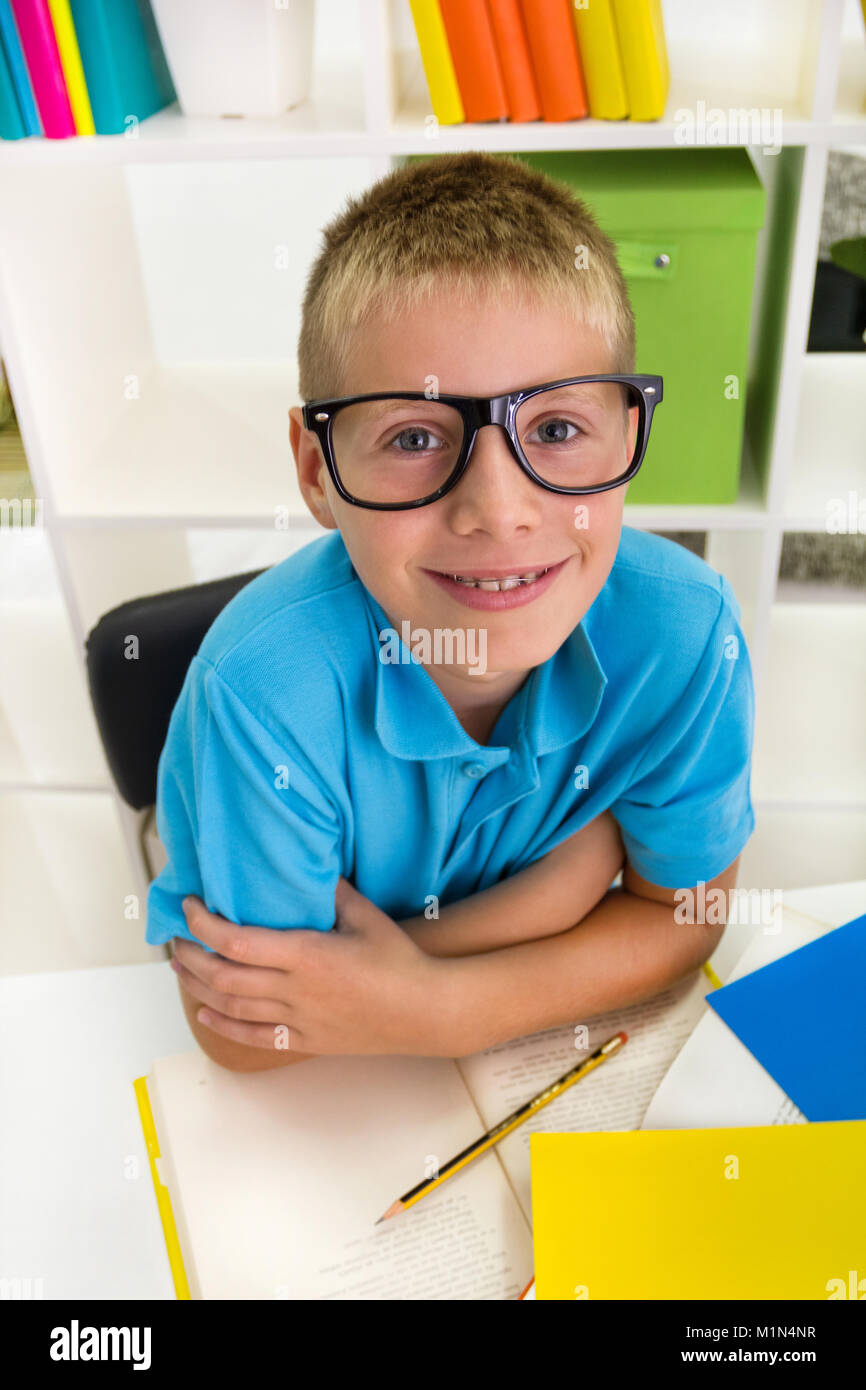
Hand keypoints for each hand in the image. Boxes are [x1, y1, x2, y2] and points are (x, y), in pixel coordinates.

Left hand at [170, 878, 461, 1057]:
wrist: (424, 1011)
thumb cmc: (398, 960)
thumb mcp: (365, 916)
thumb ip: (332, 891)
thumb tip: (307, 865)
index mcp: (306, 954)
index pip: (237, 941)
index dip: (204, 925)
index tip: (190, 907)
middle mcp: (295, 990)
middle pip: (224, 975)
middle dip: (191, 955)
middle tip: (174, 938)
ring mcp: (298, 1019)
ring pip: (232, 1006)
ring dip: (199, 986)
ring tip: (180, 968)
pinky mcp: (305, 1041)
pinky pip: (255, 1036)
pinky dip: (224, 1025)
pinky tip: (205, 1013)